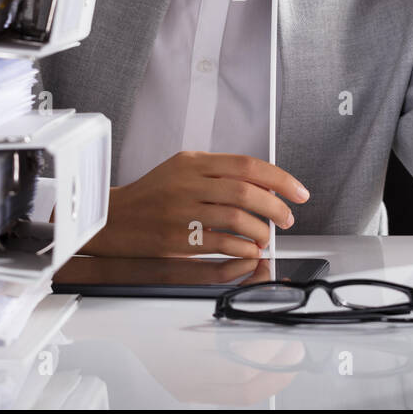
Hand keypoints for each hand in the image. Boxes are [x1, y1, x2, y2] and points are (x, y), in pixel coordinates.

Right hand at [82, 151, 309, 258]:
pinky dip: (244, 249)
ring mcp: (182, 210)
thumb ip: (217, 172)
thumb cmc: (152, 195)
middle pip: (247, 192)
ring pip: (238, 219)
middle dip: (276, 208)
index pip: (247, 165)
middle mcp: (188, 182)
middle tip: (287, 219)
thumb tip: (263, 185)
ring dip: (261, 231)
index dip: (280, 179)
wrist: (114, 218)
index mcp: (193, 161)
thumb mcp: (181, 170)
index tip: (298, 192)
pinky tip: (249, 251)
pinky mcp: (178, 238)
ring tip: (265, 238)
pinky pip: (223, 244)